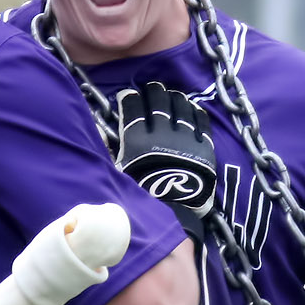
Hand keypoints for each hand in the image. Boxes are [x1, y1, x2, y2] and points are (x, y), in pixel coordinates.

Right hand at [114, 82, 218, 232]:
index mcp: (137, 139)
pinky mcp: (204, 147)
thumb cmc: (142, 196)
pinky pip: (202, 122)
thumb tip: (100, 132)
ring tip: (172, 96)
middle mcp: (161, 132)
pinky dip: (196, 112)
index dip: (131, 98)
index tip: (129, 96)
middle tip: (152, 90)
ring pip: (181, 107)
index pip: (133, 108)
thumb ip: (112, 151)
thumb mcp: (119, 174)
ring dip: (175, 98)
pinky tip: (192, 108)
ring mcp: (185, 138)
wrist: (176, 214)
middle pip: (158, 102)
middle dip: (154, 92)